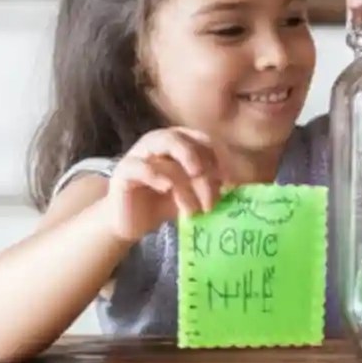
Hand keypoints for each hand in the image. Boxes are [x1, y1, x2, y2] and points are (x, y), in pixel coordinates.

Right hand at [102, 128, 228, 241]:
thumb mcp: (193, 192)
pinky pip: (140, 166)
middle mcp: (157, 141)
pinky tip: (167, 189)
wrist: (132, 223)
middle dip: (203, 167)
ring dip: (185, 180)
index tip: (230, 183)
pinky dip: (157, 176)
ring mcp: (138, 153)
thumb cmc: (164, 204)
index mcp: (178, 142)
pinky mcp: (123, 171)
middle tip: (212, 197)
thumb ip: (211, 184)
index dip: (218, 158)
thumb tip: (237, 184)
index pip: (202, 139)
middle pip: (183, 140)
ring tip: (194, 206)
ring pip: (164, 149)